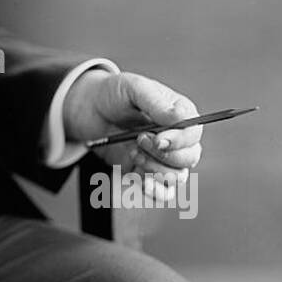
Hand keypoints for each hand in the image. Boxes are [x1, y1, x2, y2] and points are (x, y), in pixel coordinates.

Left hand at [62, 69, 202, 202]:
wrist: (88, 111)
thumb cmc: (113, 94)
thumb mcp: (133, 88)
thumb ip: (156, 102)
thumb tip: (182, 116)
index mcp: (179, 115)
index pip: (193, 133)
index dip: (179, 140)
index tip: (157, 139)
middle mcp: (176, 138)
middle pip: (189, 158)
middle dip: (163, 154)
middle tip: (138, 139)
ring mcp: (163, 158)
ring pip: (177, 177)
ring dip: (154, 169)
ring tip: (132, 152)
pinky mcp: (148, 173)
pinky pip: (163, 193)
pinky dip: (155, 191)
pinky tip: (141, 180)